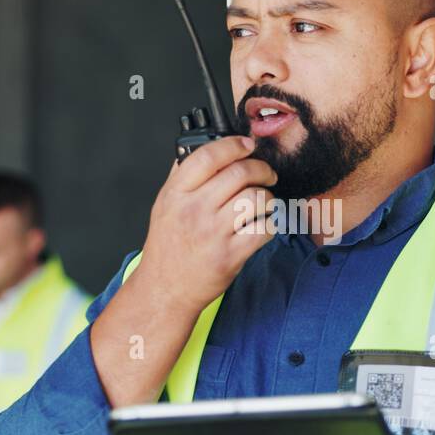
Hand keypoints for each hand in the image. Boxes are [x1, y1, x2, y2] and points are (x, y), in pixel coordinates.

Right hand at [136, 136, 277, 313]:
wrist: (165, 289)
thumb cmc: (167, 246)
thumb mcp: (164, 206)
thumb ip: (181, 176)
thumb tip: (199, 145)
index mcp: (176, 193)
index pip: (208, 156)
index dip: (234, 145)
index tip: (248, 145)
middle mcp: (193, 210)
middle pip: (239, 173)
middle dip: (262, 170)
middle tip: (267, 175)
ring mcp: (212, 234)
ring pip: (255, 199)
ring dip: (268, 197)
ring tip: (265, 202)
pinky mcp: (230, 256)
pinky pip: (263, 229)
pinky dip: (270, 223)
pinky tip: (264, 224)